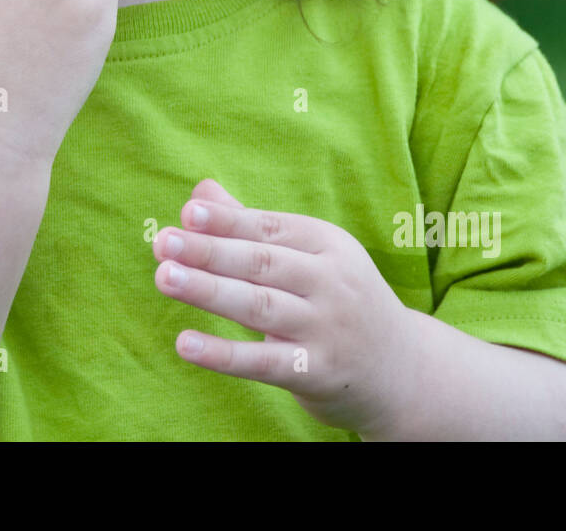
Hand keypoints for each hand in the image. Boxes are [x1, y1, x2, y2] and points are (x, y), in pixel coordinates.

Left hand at [151, 178, 419, 437]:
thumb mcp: (307, 256)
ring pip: (259, 306)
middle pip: (261, 263)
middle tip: (163, 242)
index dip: (226, 221)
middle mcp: (330, 281)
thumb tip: (199, 193)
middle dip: (209, 251)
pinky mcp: (317, 372)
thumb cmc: (338, 301)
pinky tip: (185, 343)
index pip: (268, 228)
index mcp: (326, 244)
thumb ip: (250, 227)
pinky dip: (223, 354)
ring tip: (165, 278)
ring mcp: (326, 328)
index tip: (186, 213)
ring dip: (209, 291)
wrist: (403, 369)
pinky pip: (264, 361)